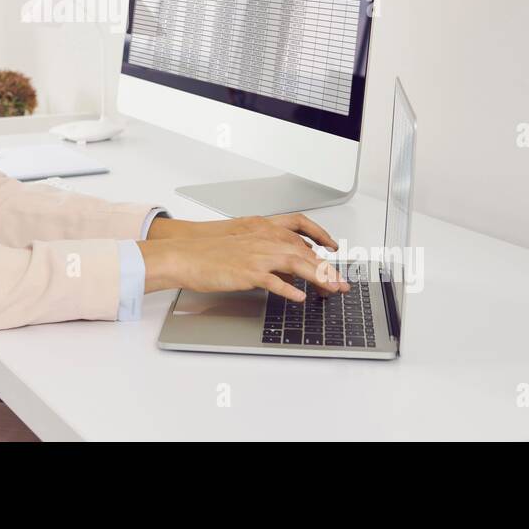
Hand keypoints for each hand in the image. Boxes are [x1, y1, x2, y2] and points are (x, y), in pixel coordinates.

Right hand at [137, 212, 347, 301]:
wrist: (185, 255)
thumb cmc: (209, 253)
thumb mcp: (242, 246)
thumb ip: (265, 253)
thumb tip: (285, 268)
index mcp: (263, 231)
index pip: (300, 240)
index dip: (321, 252)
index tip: (333, 263)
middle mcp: (263, 240)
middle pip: (304, 253)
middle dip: (327, 270)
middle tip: (342, 285)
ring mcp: (256, 256)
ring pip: (296, 264)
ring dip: (318, 277)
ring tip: (332, 290)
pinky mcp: (246, 271)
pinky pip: (273, 280)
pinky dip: (288, 289)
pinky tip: (299, 297)